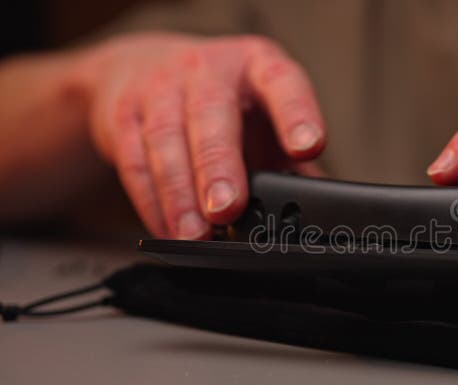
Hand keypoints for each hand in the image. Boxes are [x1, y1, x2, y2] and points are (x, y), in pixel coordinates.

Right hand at [78, 32, 325, 238]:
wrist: (146, 67)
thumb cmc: (224, 101)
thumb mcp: (265, 114)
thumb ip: (292, 160)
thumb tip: (322, 210)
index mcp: (258, 66)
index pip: (282, 83)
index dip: (296, 114)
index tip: (307, 148)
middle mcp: (209, 71)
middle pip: (212, 114)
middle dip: (219, 165)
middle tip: (228, 209)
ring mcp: (162, 89)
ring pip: (166, 141)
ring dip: (180, 194)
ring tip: (195, 234)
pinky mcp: (124, 115)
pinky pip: (135, 163)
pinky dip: (151, 202)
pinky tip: (168, 229)